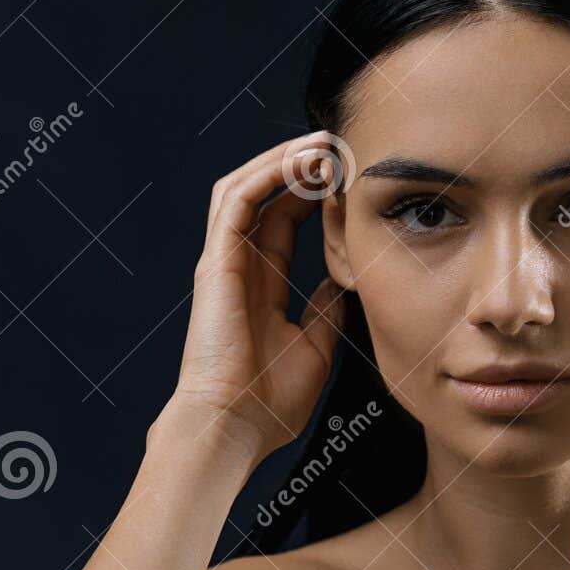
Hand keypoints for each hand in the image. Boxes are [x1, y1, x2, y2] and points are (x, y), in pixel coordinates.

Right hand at [170, 131, 345, 459]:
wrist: (237, 426)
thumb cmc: (270, 401)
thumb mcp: (315, 345)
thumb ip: (325, 309)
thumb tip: (343, 282)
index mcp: (260, 284)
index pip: (285, 219)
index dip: (316, 193)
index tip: (354, 179)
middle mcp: (238, 265)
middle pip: (267, 194)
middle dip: (301, 165)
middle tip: (343, 147)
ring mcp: (223, 260)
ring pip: (247, 185)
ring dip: (284, 159)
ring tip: (324, 143)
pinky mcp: (216, 260)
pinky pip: (237, 199)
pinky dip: (268, 173)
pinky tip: (302, 161)